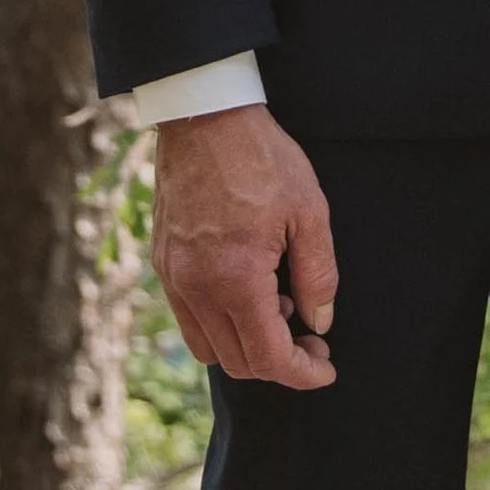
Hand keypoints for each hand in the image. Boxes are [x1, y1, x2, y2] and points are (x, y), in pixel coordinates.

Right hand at [152, 106, 337, 392]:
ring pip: (209, 348)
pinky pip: (188, 320)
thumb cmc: (261, 158)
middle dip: (280, 363)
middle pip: (238, 363)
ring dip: (247, 345)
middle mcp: (197, 289)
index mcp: (236, 280)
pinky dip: (219, 324)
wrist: (204, 117)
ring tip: (278, 306)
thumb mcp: (309, 211)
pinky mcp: (163, 264)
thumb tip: (319, 324)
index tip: (326, 367)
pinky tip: (247, 290)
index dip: (303, 373)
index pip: (269, 359)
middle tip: (311, 338)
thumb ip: (318, 276)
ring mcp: (174, 278)